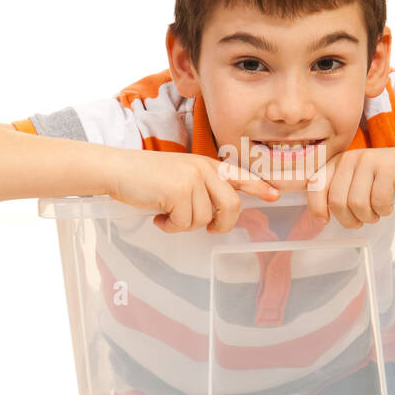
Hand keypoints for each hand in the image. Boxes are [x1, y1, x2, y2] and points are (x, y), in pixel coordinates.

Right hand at [106, 149, 279, 232]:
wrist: (118, 169)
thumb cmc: (147, 177)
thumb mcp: (181, 175)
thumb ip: (202, 187)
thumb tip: (219, 213)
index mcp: (207, 164)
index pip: (240, 176)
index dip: (259, 188)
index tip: (276, 196)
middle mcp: (204, 169)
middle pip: (231, 207)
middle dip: (221, 225)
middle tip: (209, 230)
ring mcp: (192, 179)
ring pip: (203, 220)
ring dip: (183, 225)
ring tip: (167, 215)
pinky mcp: (179, 192)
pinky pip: (184, 223)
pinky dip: (170, 227)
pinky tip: (158, 217)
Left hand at [305, 146, 394, 226]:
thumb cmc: (387, 177)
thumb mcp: (358, 180)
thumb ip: (339, 192)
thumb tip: (320, 217)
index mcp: (339, 162)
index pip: (315, 185)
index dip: (316, 207)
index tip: (324, 221)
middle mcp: (350, 159)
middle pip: (336, 201)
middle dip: (348, 219)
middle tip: (360, 221)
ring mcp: (368, 162)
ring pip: (356, 204)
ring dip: (368, 216)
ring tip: (376, 212)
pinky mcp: (386, 169)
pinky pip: (378, 201)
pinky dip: (384, 210)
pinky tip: (388, 205)